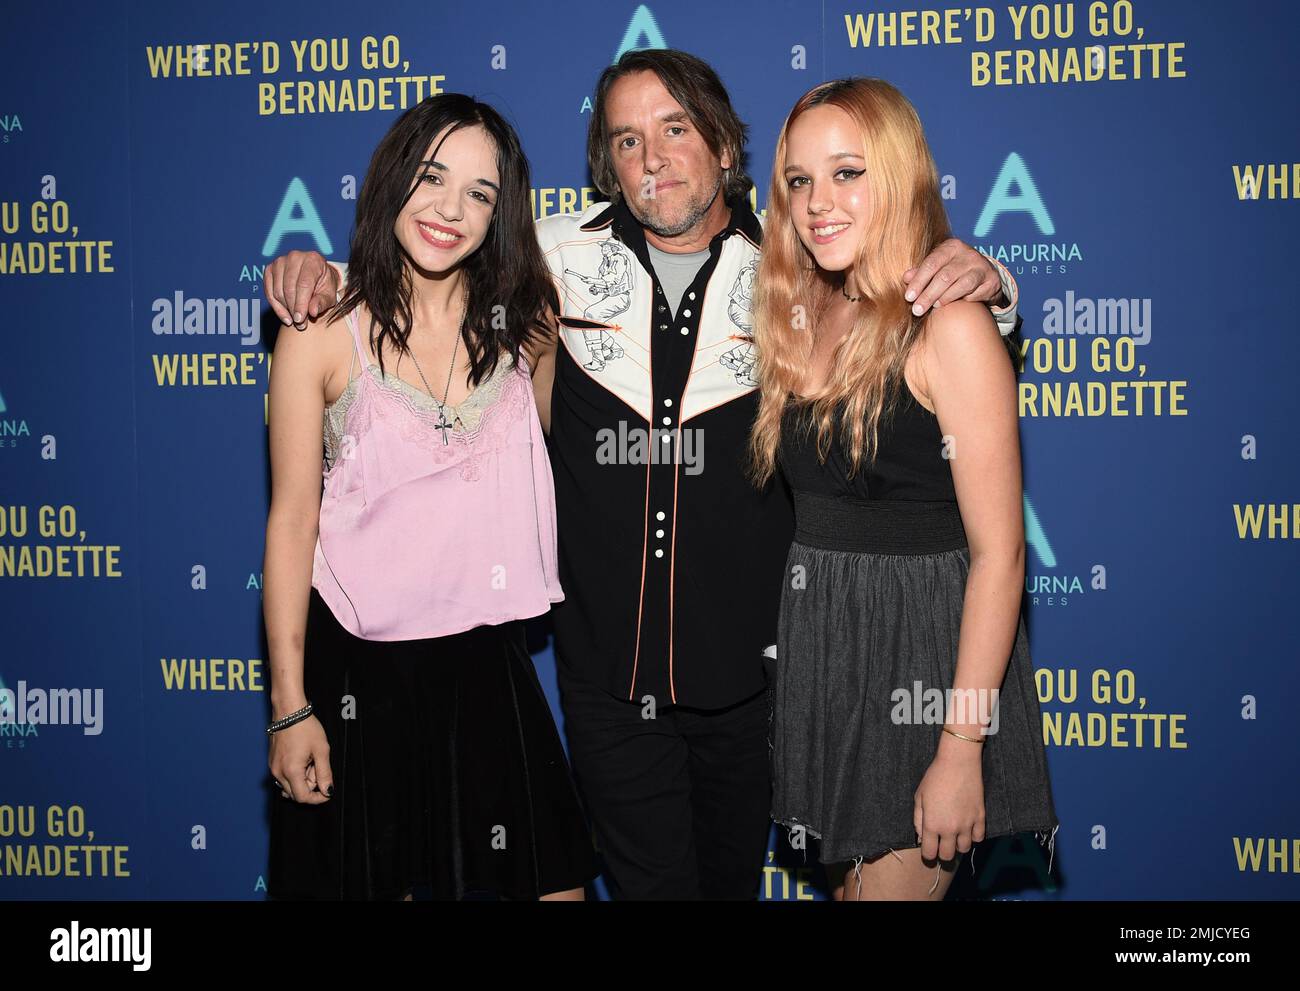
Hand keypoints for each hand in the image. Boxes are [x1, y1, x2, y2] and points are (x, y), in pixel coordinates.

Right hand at [264, 250, 336, 329]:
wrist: (317, 276)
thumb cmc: (324, 286)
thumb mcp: (329, 295)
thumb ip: (322, 303)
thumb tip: (312, 311)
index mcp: (313, 260)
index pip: (304, 284)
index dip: (301, 304)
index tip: (301, 320)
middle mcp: (295, 257)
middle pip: (289, 288)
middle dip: (293, 309)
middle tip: (300, 324)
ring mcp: (280, 261)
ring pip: (277, 291)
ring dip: (285, 309)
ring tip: (295, 320)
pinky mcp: (270, 269)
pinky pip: (268, 291)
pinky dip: (275, 306)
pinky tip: (285, 316)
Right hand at [268, 714, 333, 803]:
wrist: (289, 711)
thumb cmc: (305, 727)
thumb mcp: (321, 750)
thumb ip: (325, 774)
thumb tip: (327, 792)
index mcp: (291, 771)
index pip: (303, 798)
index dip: (317, 798)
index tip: (327, 792)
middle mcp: (278, 773)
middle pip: (296, 793)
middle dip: (311, 785)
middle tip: (318, 765)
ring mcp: (273, 768)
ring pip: (290, 785)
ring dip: (303, 779)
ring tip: (310, 759)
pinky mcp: (272, 762)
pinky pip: (285, 776)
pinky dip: (295, 773)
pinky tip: (302, 758)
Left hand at [903, 238, 1001, 316]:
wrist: (984, 275)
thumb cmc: (954, 272)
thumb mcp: (938, 268)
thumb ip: (921, 272)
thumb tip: (905, 277)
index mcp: (951, 247)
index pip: (931, 264)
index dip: (918, 282)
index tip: (909, 297)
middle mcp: (968, 254)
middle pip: (944, 277)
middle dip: (928, 295)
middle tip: (917, 310)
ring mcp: (982, 266)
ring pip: (961, 285)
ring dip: (945, 299)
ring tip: (935, 307)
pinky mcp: (992, 281)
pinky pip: (975, 294)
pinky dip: (964, 301)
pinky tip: (958, 303)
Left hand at [913, 744, 985, 861]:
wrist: (958, 763)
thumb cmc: (935, 777)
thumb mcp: (919, 797)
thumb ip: (918, 820)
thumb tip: (921, 837)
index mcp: (932, 824)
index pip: (929, 853)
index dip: (927, 854)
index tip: (928, 849)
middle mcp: (950, 829)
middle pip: (947, 855)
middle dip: (942, 853)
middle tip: (941, 844)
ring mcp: (967, 824)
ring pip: (964, 849)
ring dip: (958, 845)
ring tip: (954, 836)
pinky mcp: (980, 817)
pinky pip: (979, 838)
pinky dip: (973, 837)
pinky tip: (967, 829)